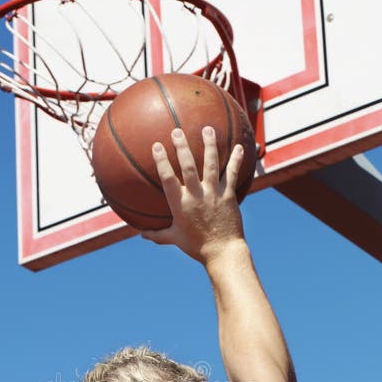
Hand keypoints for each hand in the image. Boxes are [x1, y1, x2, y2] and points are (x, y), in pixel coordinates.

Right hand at [141, 126, 245, 264]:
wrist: (222, 253)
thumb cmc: (197, 247)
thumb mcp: (175, 239)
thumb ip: (157, 234)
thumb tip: (141, 234)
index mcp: (180, 204)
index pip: (168, 178)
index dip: (162, 161)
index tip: (157, 145)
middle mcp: (196, 195)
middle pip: (188, 166)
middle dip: (182, 146)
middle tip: (177, 130)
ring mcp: (214, 194)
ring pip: (211, 164)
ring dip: (209, 145)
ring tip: (207, 128)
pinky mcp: (229, 196)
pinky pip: (232, 174)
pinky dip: (236, 160)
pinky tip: (240, 147)